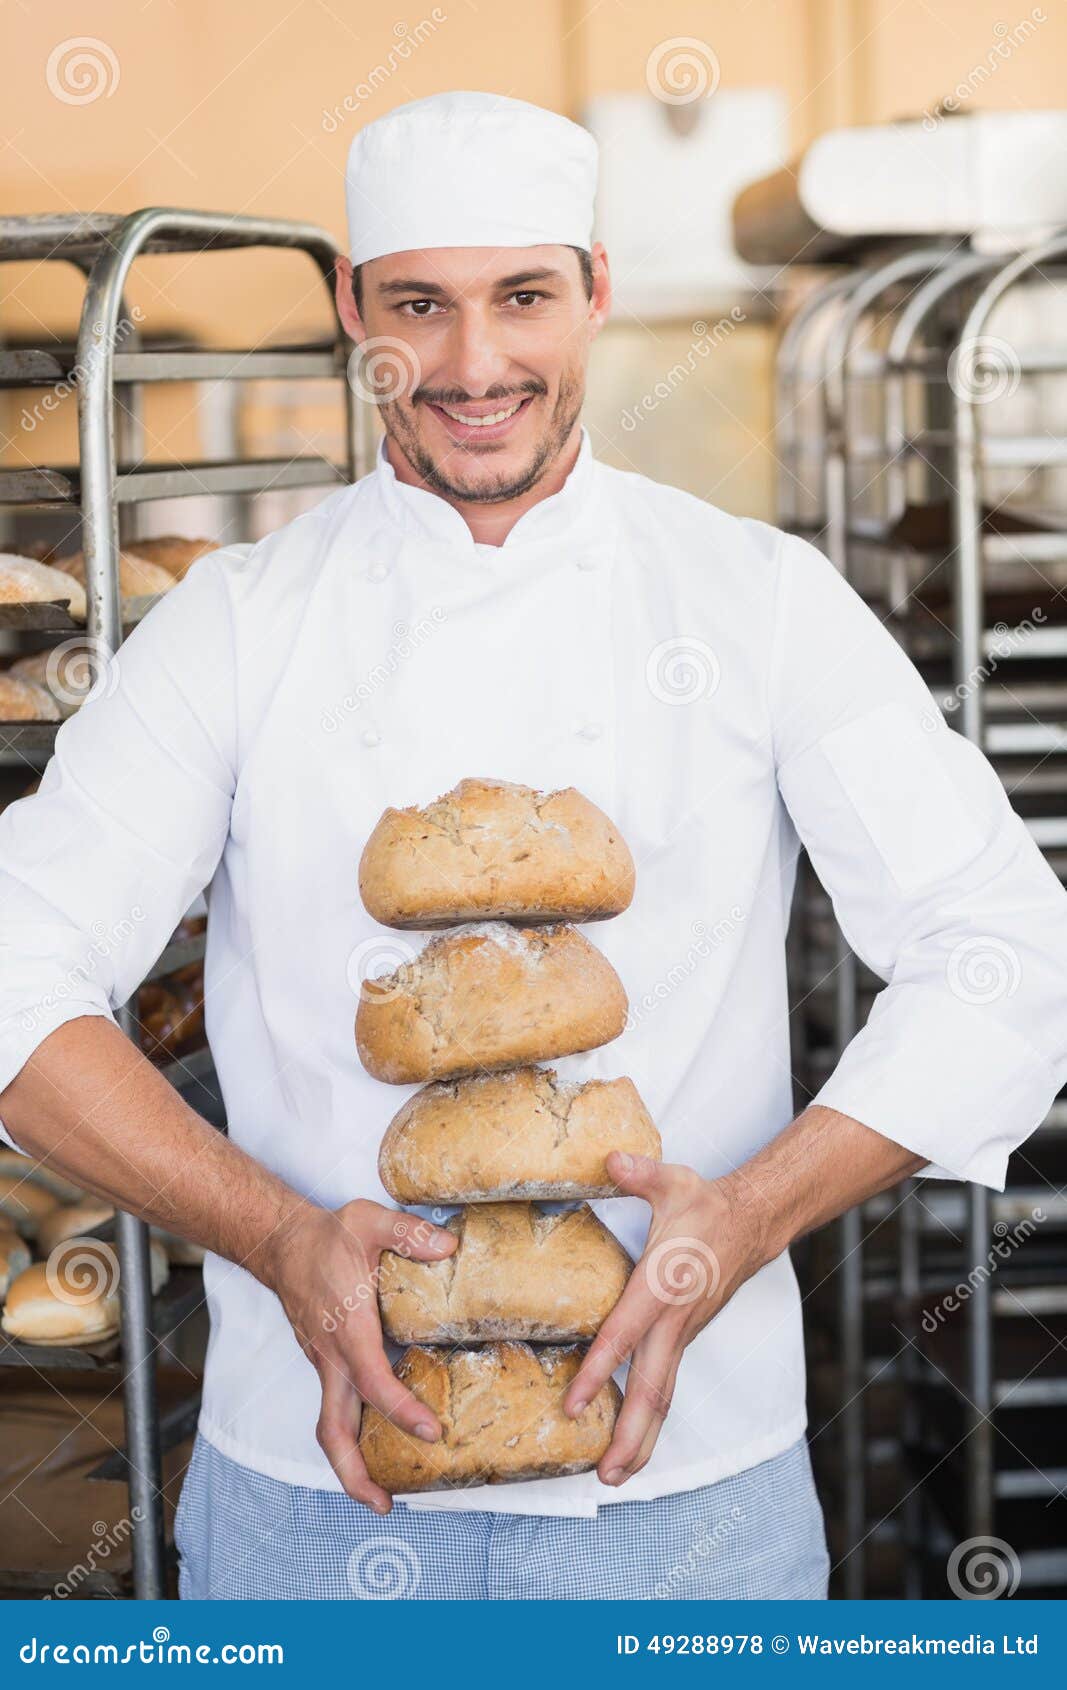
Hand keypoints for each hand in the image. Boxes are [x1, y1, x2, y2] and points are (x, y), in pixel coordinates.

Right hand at [258, 1199, 455, 1513]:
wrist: (283, 1244)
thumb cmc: (327, 1237)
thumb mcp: (368, 1221)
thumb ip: (408, 1232)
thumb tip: (448, 1246)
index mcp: (348, 1331)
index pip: (372, 1383)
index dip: (400, 1411)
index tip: (431, 1431)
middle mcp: (332, 1358)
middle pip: (333, 1431)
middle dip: (354, 1474)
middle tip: (385, 1505)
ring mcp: (325, 1364)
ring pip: (331, 1426)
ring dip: (352, 1464)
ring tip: (383, 1495)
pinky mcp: (326, 1364)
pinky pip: (337, 1408)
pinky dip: (354, 1434)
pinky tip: (380, 1442)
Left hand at [563, 1151, 768, 1487]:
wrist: (752, 1223)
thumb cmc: (706, 1204)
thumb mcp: (673, 1181)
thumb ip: (640, 1173)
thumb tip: (611, 1159)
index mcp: (661, 1287)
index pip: (623, 1335)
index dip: (597, 1371)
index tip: (573, 1404)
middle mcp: (673, 1321)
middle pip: (650, 1389)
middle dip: (627, 1435)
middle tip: (604, 1476)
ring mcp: (682, 1334)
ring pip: (662, 1396)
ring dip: (641, 1439)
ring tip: (615, 1475)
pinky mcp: (684, 1337)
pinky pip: (665, 1383)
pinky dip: (649, 1417)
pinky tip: (632, 1437)